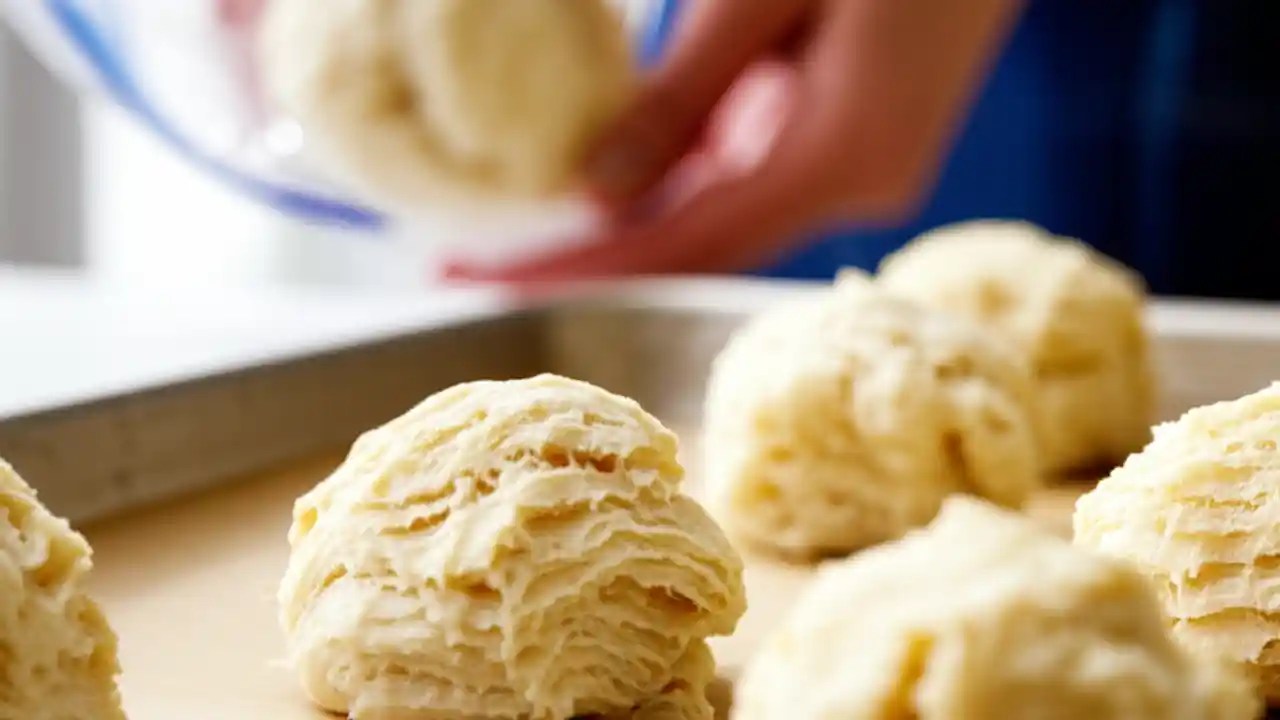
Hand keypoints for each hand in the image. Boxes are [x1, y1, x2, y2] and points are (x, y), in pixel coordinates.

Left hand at [447, 0, 1023, 281]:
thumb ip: (684, 95)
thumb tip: (599, 189)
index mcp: (844, 153)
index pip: (684, 241)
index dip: (582, 266)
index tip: (486, 283)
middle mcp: (861, 181)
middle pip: (700, 240)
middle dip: (592, 252)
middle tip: (483, 265)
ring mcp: (867, 162)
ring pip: (725, 210)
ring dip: (633, 218)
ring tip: (530, 228)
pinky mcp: (864, 134)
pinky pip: (755, 172)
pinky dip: (683, 176)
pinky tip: (615, 175)